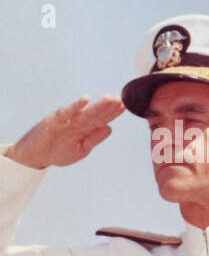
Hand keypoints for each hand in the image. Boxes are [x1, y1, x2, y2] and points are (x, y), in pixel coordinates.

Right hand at [4, 95, 123, 169]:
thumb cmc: (58, 152)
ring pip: (84, 112)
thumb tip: (110, 128)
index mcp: (84, 128)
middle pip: (96, 114)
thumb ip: (94, 139)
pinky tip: (85, 99)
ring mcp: (66, 120)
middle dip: (109, 107)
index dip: (113, 113)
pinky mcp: (54, 121)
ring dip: (97, 106)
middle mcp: (77, 121)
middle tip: (122, 99)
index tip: (126, 106)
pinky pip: (66, 113)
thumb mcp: (81, 149)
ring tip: (110, 99)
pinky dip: (75, 106)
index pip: (101, 119)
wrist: (35, 157)